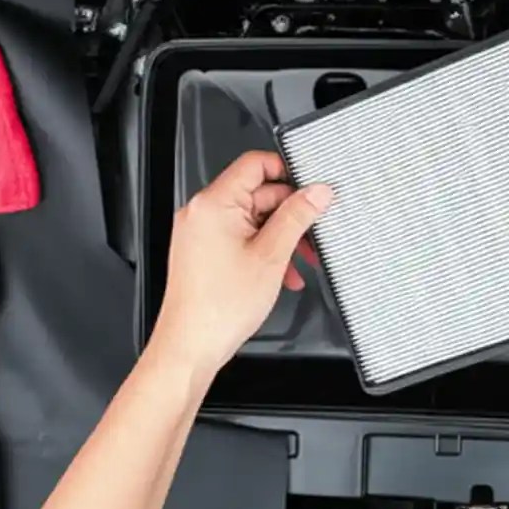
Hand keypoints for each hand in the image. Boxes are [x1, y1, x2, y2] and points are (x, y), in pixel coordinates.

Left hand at [153, 151, 331, 371]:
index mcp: (214, 203)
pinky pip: (241, 237)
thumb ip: (297, 217)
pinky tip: (282, 272)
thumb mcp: (272, 255)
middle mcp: (202, 212)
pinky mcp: (203, 251)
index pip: (255, 164)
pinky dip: (264, 250)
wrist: (191, 345)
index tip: (311, 188)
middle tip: (313, 233)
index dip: (288, 171)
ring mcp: (201, 232)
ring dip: (281, 237)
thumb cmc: (218, 306)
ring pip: (253, 219)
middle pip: (257, 194)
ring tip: (300, 262)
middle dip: (290, 214)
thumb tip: (317, 192)